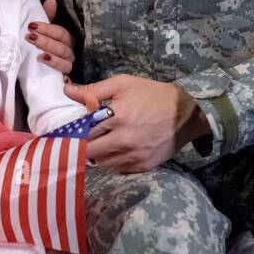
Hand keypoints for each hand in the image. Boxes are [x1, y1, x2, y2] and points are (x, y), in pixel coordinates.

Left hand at [27, 0, 75, 76]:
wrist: (34, 67)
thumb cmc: (41, 42)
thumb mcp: (42, 29)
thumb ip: (47, 15)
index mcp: (66, 39)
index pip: (62, 33)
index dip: (47, 29)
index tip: (31, 25)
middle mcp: (70, 52)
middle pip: (63, 47)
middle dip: (46, 42)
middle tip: (30, 38)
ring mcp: (67, 66)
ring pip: (65, 62)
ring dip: (52, 58)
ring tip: (39, 56)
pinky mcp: (63, 79)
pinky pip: (65, 77)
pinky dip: (60, 74)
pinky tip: (52, 71)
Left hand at [63, 74, 210, 172]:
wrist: (186, 112)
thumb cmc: (152, 95)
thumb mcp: (123, 84)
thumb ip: (93, 89)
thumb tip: (66, 90)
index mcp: (116, 117)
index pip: (83, 133)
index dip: (74, 133)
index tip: (70, 131)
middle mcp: (124, 141)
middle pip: (89, 152)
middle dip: (83, 145)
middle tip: (84, 138)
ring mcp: (134, 156)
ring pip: (102, 163)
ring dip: (98, 155)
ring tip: (101, 142)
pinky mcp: (144, 166)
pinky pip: (118, 169)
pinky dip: (114, 161)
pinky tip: (117, 150)